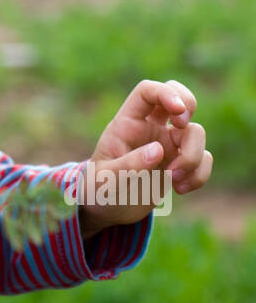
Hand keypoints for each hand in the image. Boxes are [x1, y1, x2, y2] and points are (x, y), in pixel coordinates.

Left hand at [77, 79, 212, 234]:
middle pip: (178, 95)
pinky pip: (204, 159)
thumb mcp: (107, 181)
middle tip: (181, 127)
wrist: (107, 210)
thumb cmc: (99, 190)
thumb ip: (129, 165)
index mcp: (127, 124)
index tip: (178, 111)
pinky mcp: (180, 163)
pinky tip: (179, 189)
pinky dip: (199, 174)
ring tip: (173, 180)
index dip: (165, 93)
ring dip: (192, 156)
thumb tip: (158, 150)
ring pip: (195, 132)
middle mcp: (150, 128)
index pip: (147, 92)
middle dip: (187, 105)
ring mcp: (168, 144)